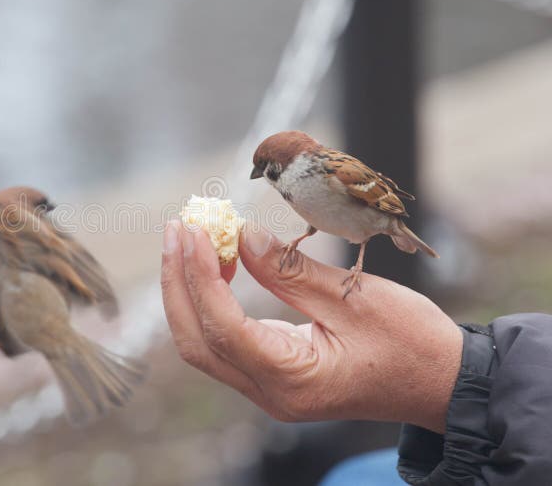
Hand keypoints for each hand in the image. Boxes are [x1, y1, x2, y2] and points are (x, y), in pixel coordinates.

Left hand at [160, 220, 461, 432]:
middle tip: (177, 229)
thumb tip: (242, 236)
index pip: (222, 327)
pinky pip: (226, 338)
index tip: (192, 231)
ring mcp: (268, 387)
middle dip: (179, 282)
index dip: (199, 276)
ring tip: (191, 238)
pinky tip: (221, 263)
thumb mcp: (353, 300)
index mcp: (291, 380)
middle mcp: (270, 392)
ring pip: (205, 342)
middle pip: (196, 340)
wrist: (441, 382)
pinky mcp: (273, 373)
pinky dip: (213, 299)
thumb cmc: (412, 343)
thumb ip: (291, 272)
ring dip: (191, 289)